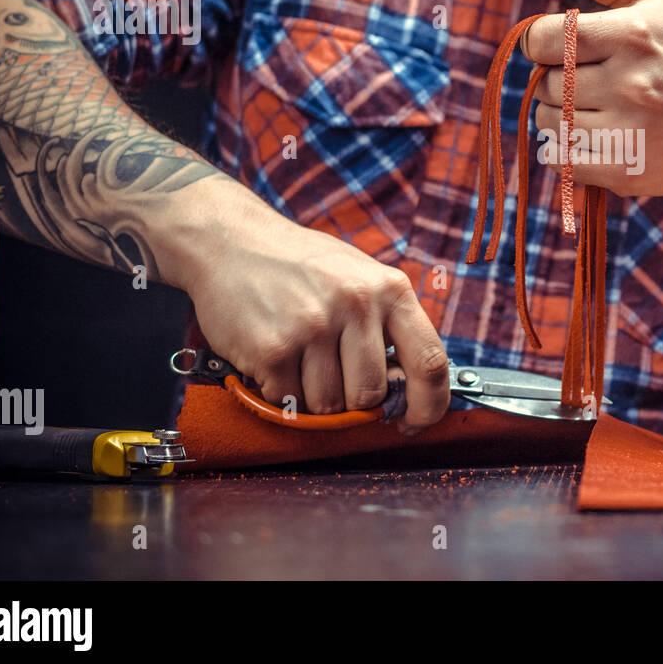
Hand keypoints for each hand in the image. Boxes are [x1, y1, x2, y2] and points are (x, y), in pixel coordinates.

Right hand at [179, 194, 450, 433]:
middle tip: (331, 373)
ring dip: (313, 395)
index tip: (412, 422)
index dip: (428, 405)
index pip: (430, 362)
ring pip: (329, 404)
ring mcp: (313, 327)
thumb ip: (387, 327)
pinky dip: (281, 390)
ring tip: (299, 355)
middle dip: (352, 399)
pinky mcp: (273, 348)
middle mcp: (356, 305)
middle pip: (371, 394)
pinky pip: (289, 400)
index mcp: (390, 289)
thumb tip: (404, 391)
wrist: (231, 241)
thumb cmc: (302, 267)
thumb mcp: (361, 278)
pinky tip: (274, 354)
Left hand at [519, 0, 662, 198]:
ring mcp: (629, 132)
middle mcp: (630, 84)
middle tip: (590, 77)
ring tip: (593, 105)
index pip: (543, 39)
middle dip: (557, 78)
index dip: (542, 42)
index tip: (559, 45)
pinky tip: (594, 134)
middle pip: (545, 83)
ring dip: (559, 113)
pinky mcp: (628, 170)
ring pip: (548, 122)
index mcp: (633, 34)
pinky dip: (565, 149)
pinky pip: (561, 160)